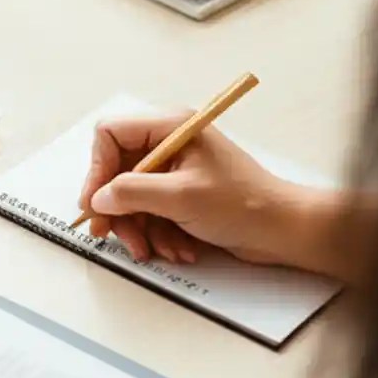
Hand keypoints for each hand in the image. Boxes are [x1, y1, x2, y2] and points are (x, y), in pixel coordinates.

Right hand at [77, 113, 332, 269]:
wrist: (282, 230)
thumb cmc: (244, 204)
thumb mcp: (180, 197)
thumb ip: (132, 193)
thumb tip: (99, 198)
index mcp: (170, 128)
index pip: (110, 135)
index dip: (97, 169)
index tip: (95, 203)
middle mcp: (168, 143)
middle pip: (116, 170)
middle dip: (116, 207)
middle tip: (107, 233)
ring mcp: (174, 168)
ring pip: (130, 195)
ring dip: (137, 227)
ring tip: (151, 249)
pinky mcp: (180, 192)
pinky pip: (150, 210)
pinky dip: (156, 232)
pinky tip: (174, 248)